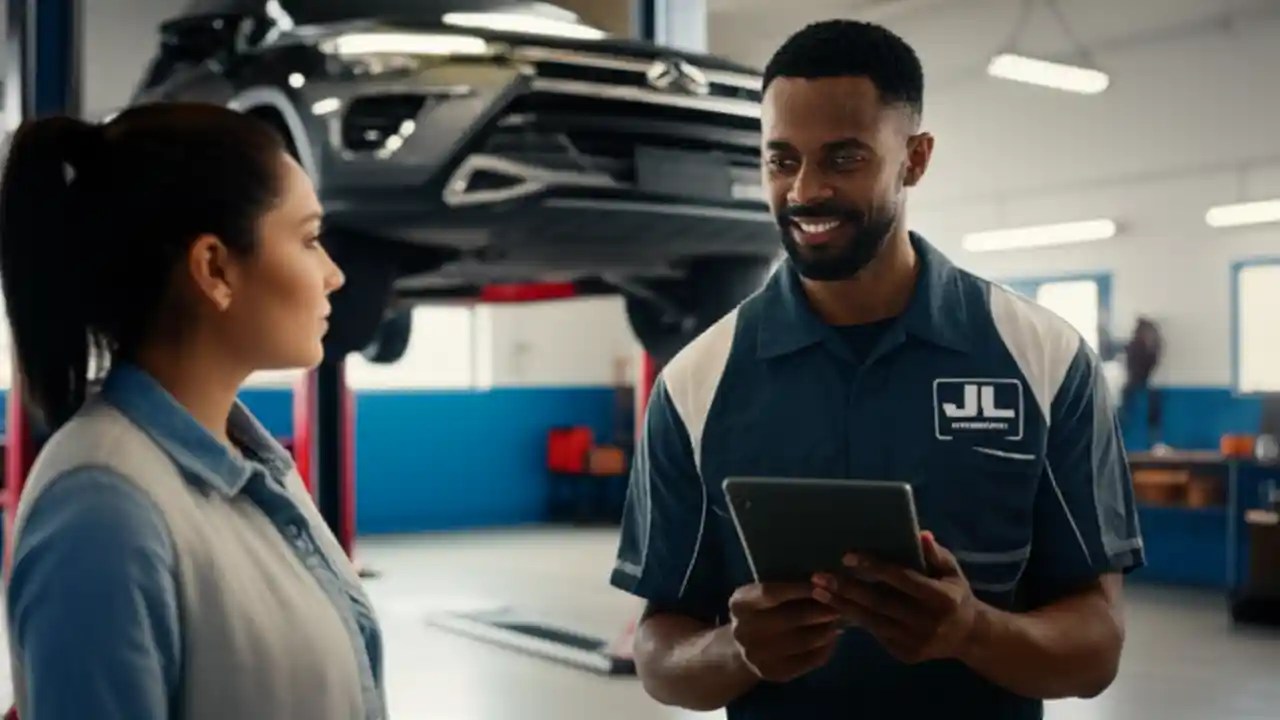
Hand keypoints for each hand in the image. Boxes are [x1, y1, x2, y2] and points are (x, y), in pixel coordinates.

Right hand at [727, 582, 843, 682]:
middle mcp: (743, 631)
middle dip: (819, 610)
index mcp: (739, 604)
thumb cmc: (761, 610)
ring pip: (802, 641)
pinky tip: (833, 637)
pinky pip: (807, 661)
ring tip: (840, 620)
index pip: (770, 593)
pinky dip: (825, 648)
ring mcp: (756, 655)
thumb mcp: (762, 594)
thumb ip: (786, 586)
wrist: (743, 647)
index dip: (799, 588)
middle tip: (840, 604)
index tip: (824, 583)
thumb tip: (825, 581)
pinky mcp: (773, 673)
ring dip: (826, 630)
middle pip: (788, 619)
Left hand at [810, 531, 979, 664]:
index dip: (875, 567)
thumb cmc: (954, 594)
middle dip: (847, 588)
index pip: (902, 579)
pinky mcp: (905, 654)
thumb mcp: (951, 570)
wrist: (967, 636)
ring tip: (817, 590)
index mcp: (941, 598)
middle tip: (818, 574)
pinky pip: (874, 633)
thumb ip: (935, 553)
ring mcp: (915, 642)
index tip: (847, 555)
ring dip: (841, 605)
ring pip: (872, 621)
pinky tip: (833, 605)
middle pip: (880, 603)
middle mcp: (928, 622)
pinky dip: (853, 619)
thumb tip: (919, 533)